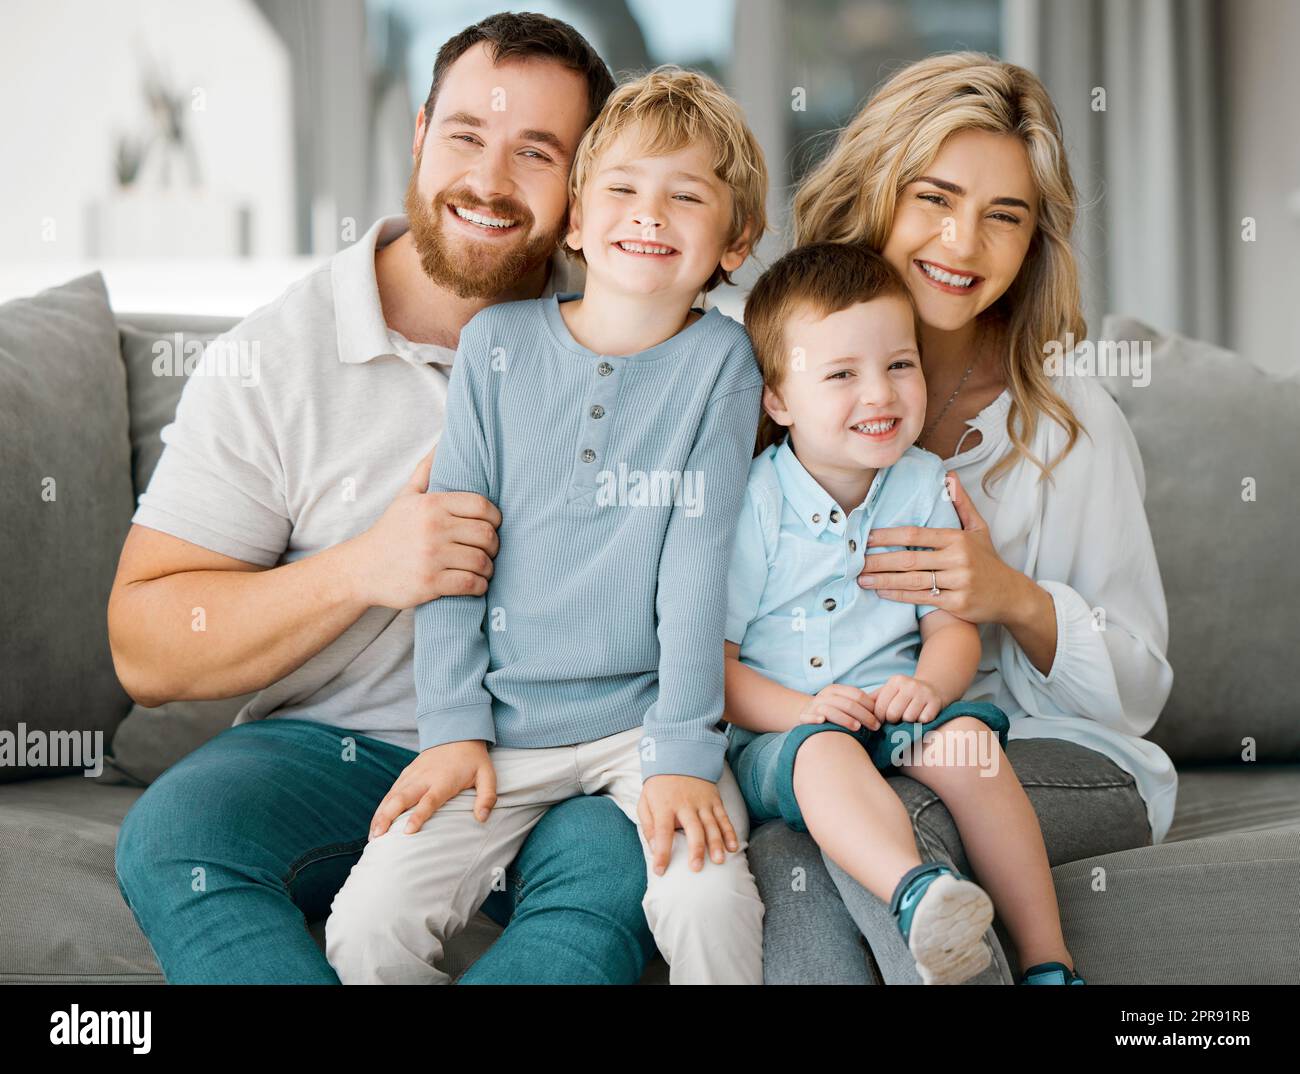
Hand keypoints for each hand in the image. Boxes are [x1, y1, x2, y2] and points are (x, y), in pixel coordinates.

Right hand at [345, 445, 502, 608]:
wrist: (362, 569)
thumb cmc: (391, 531)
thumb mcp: (406, 497)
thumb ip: (426, 470)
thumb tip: (443, 441)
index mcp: (431, 505)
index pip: (482, 506)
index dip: (495, 517)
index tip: (492, 526)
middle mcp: (433, 528)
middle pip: (486, 535)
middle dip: (494, 545)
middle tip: (489, 550)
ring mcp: (431, 556)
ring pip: (481, 561)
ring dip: (488, 568)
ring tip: (483, 568)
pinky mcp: (430, 583)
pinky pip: (471, 583)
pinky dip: (480, 586)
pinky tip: (476, 583)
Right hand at [369, 740, 496, 837]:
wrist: (457, 733)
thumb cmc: (473, 759)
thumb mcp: (487, 775)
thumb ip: (487, 797)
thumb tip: (482, 818)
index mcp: (443, 780)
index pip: (429, 800)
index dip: (418, 816)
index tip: (407, 832)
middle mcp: (424, 777)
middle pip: (402, 798)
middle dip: (388, 817)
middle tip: (378, 837)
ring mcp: (413, 774)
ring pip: (392, 796)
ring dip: (381, 815)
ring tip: (373, 836)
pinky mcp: (407, 773)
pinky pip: (391, 792)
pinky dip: (381, 807)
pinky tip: (376, 822)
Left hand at [637, 775, 739, 875]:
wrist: (678, 757)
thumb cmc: (659, 787)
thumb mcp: (645, 802)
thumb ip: (648, 826)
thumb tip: (654, 849)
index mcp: (664, 806)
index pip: (662, 832)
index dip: (661, 852)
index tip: (660, 871)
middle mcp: (685, 805)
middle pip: (692, 828)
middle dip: (695, 849)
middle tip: (696, 868)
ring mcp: (702, 802)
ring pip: (711, 825)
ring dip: (716, 843)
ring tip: (718, 861)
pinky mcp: (714, 800)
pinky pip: (724, 818)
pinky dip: (730, 833)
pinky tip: (732, 847)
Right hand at [798, 684, 878, 730]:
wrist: (808, 716)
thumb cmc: (834, 712)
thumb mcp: (846, 704)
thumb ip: (862, 704)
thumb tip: (886, 703)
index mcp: (836, 690)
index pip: (856, 695)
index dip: (870, 706)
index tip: (881, 719)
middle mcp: (824, 696)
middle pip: (847, 703)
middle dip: (863, 715)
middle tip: (876, 727)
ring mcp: (813, 706)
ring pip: (830, 709)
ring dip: (844, 718)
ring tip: (857, 728)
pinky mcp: (803, 717)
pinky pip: (808, 717)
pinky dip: (814, 718)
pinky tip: (822, 722)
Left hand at [858, 472, 1025, 623]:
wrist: (1012, 595)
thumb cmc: (988, 560)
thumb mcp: (979, 529)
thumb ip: (961, 504)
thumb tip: (949, 476)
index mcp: (958, 538)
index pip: (916, 534)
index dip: (888, 536)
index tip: (866, 538)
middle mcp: (958, 559)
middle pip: (910, 559)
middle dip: (879, 560)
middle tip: (856, 561)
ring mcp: (958, 582)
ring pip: (913, 580)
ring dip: (884, 580)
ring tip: (862, 578)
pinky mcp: (957, 603)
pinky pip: (921, 598)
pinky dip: (899, 596)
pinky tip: (882, 592)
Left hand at [868, 675, 942, 723]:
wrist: (932, 688)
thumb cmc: (904, 694)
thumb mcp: (889, 691)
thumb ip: (873, 699)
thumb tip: (855, 709)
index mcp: (895, 682)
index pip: (880, 707)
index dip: (879, 718)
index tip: (882, 720)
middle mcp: (909, 685)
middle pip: (893, 714)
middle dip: (893, 721)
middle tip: (896, 719)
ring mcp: (924, 693)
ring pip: (909, 718)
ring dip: (908, 722)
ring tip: (909, 717)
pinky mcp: (936, 702)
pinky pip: (924, 720)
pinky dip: (921, 722)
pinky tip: (921, 716)